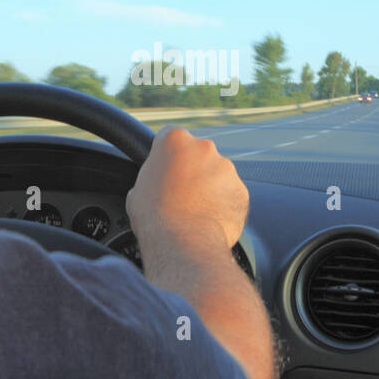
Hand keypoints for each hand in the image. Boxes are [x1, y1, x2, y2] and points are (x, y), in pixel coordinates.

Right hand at [126, 126, 248, 252]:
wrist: (183, 242)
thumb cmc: (154, 216)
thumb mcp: (137, 190)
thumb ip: (151, 177)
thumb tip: (154, 185)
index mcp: (174, 140)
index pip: (170, 136)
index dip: (167, 155)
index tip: (166, 169)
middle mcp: (204, 148)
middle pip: (198, 154)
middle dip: (192, 170)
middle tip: (180, 194)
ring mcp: (226, 169)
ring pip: (218, 175)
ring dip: (209, 188)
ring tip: (194, 212)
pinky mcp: (241, 190)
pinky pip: (231, 195)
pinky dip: (223, 206)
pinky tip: (209, 220)